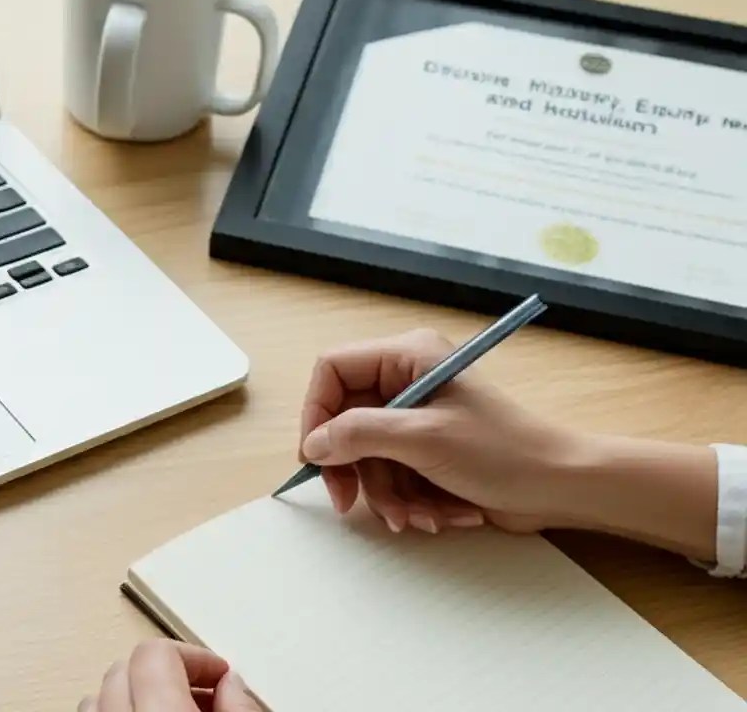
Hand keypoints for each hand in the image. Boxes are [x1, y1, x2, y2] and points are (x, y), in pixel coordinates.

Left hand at [79, 639, 261, 711]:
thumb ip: (239, 710)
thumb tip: (232, 686)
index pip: (155, 654)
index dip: (192, 656)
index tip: (219, 673)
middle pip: (122, 669)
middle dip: (163, 671)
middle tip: (204, 692)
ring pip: (97, 698)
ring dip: (133, 694)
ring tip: (172, 708)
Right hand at [298, 328, 582, 534]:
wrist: (559, 487)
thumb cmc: (503, 452)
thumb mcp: (423, 439)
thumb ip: (360, 435)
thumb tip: (313, 444)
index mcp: (406, 357)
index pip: (333, 370)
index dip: (317, 413)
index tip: (316, 456)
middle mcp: (405, 381)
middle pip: (344, 420)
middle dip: (353, 468)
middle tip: (349, 502)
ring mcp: (415, 417)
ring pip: (365, 456)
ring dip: (385, 494)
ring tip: (415, 516)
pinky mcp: (424, 450)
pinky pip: (390, 475)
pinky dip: (405, 500)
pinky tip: (434, 514)